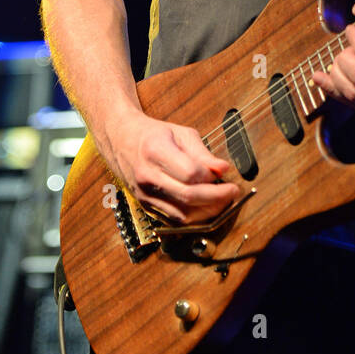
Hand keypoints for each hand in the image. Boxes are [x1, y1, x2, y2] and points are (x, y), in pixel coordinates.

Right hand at [104, 111, 241, 225]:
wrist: (122, 141)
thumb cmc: (154, 135)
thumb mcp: (181, 133)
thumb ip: (203, 153)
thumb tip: (223, 169)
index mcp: (155, 151)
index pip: (190, 173)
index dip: (211, 177)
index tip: (224, 174)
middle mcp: (147, 176)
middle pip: (188, 196)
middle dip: (216, 197)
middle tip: (232, 191)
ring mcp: (145, 194)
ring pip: (182, 214)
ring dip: (208, 211)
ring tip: (222, 200)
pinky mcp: (147, 206)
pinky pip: (175, 220)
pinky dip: (195, 218)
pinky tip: (206, 207)